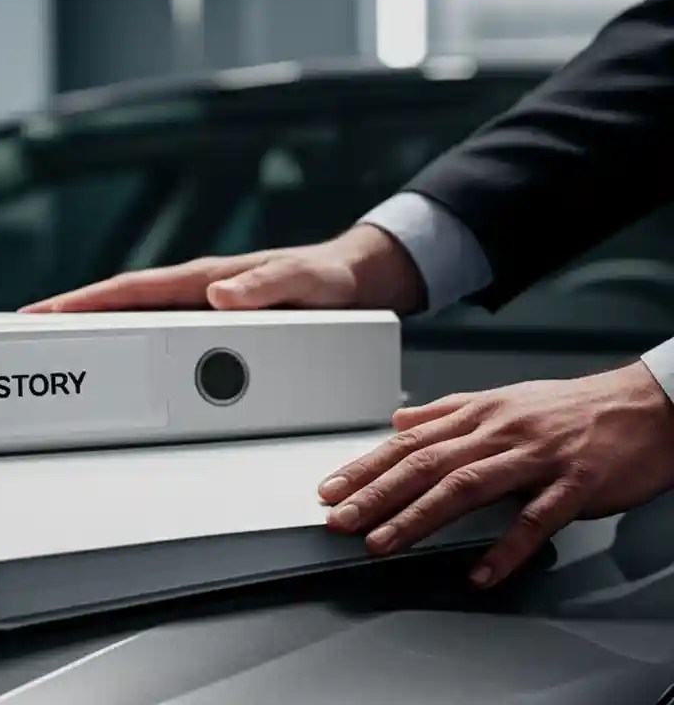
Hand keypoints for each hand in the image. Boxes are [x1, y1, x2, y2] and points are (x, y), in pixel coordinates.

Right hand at [20, 224, 426, 313]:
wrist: (354, 282)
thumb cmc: (329, 279)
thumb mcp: (308, 281)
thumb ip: (268, 285)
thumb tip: (219, 296)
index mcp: (207, 279)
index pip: (134, 289)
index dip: (86, 301)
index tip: (45, 311)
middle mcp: (196, 294)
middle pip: (120, 306)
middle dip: (71, 315)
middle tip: (27, 331)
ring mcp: (200, 311)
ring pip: (136, 322)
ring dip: (96, 331)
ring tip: (57, 350)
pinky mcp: (211, 329)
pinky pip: (161, 338)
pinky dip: (130, 346)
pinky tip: (115, 363)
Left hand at [320, 361, 673, 587]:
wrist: (649, 406)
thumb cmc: (573, 408)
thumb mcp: (503, 400)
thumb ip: (447, 411)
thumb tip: (398, 419)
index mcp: (479, 415)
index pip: (408, 443)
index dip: (365, 467)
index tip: (330, 490)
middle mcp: (500, 432)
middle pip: (426, 464)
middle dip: (376, 494)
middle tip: (340, 520)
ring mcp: (536, 458)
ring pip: (467, 486)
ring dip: (419, 517)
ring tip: (384, 543)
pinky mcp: (575, 484)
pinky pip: (535, 520)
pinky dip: (505, 548)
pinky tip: (480, 572)